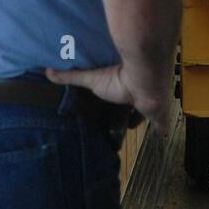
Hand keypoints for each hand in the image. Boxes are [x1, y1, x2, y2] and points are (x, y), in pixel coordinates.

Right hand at [46, 64, 172, 135]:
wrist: (143, 76)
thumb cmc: (118, 76)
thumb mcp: (92, 79)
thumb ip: (72, 76)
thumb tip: (48, 71)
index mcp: (127, 86)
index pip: (125, 96)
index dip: (123, 102)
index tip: (119, 108)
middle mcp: (141, 94)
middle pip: (137, 107)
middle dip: (133, 113)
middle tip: (124, 122)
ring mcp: (152, 105)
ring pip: (150, 115)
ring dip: (144, 120)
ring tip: (136, 130)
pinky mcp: (159, 115)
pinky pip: (161, 126)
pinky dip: (160, 131)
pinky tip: (160, 137)